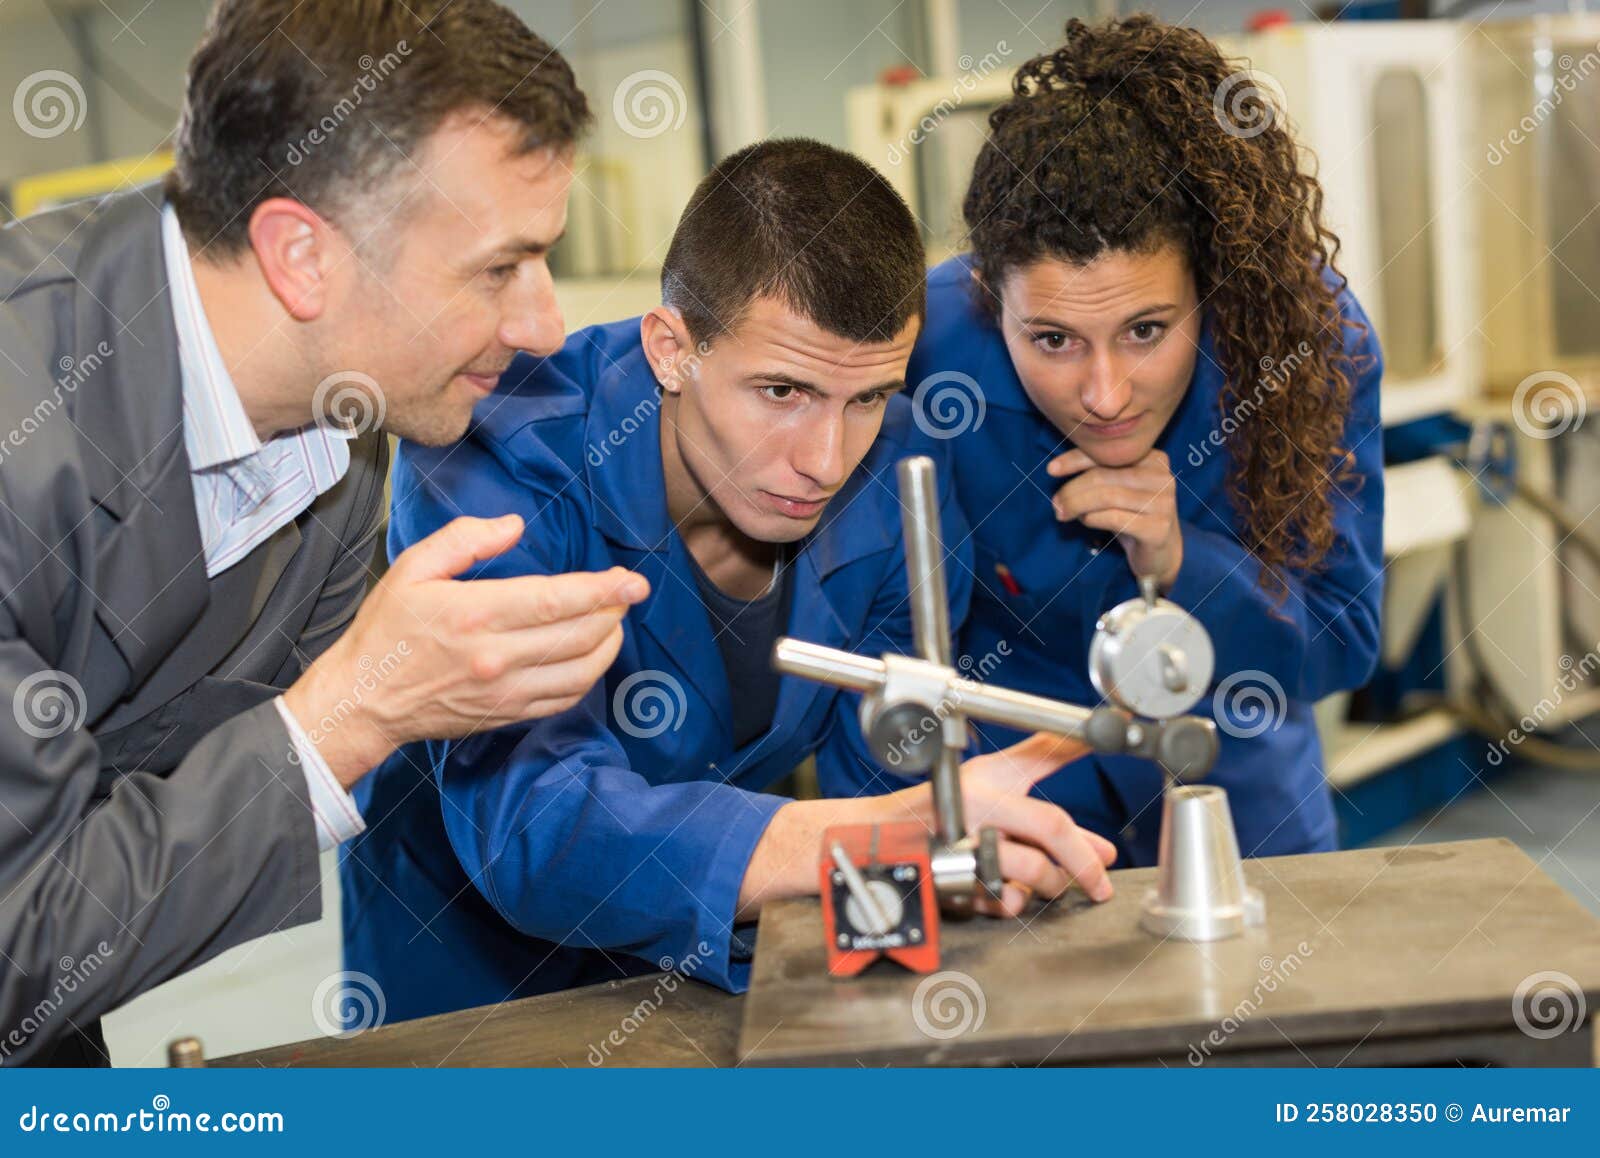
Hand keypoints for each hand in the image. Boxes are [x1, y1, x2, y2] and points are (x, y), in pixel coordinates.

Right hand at [282, 514, 648, 786]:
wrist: (364, 698)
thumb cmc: (387, 629)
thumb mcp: (413, 568)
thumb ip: (466, 539)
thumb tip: (515, 526)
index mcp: (475, 615)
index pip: (556, 601)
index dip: (602, 590)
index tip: (632, 580)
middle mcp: (497, 657)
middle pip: (580, 635)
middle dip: (614, 610)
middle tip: (628, 592)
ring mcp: (505, 692)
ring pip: (582, 671)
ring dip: (609, 643)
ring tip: (614, 619)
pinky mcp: (507, 714)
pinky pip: (565, 698)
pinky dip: (589, 675)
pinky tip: (591, 654)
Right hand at [739, 731, 1114, 918]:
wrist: (868, 846)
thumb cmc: (928, 812)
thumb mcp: (982, 780)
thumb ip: (1035, 780)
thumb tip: (1090, 806)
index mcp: (986, 776)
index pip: (1044, 754)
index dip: (1081, 745)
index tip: (1116, 738)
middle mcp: (975, 803)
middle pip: (1052, 827)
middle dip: (1084, 861)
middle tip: (1099, 880)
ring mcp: (962, 842)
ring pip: (1032, 870)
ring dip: (1047, 885)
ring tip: (1043, 885)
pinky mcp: (950, 880)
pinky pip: (1002, 901)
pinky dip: (1012, 904)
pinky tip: (1007, 897)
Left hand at [1048, 447, 1182, 589]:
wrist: (1162, 552)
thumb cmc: (1133, 515)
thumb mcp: (1117, 489)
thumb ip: (1097, 473)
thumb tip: (1056, 468)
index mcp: (1152, 459)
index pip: (1107, 454)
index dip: (1075, 460)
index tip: (1051, 470)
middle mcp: (1161, 477)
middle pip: (1103, 476)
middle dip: (1072, 489)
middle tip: (1055, 504)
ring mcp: (1163, 503)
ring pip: (1106, 497)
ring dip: (1077, 505)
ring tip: (1063, 514)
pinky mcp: (1158, 528)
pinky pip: (1114, 518)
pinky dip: (1092, 519)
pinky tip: (1085, 521)